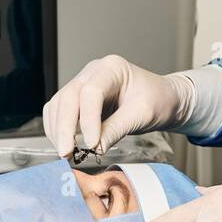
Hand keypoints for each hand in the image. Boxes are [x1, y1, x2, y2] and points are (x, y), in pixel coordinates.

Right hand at [42, 55, 189, 157]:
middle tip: (66, 152)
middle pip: (68, 97)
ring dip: (57, 130)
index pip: (91, 93)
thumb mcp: (143, 114)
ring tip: (66, 153)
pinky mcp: (78, 99)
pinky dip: (58, 129)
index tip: (91, 144)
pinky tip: (66, 145)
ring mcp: (83, 83)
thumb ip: (118, 129)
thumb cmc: (158, 100)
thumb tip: (95, 148)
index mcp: (112, 68)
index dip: (88, 120)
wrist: (163, 99)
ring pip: (58, 105)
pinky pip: (59, 112)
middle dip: (64, 127)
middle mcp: (93, 72)